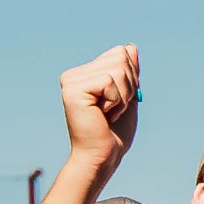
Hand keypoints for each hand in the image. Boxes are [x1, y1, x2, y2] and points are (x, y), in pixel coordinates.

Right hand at [61, 44, 141, 170]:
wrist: (103, 157)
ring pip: (118, 69)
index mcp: (86, 73)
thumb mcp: (128, 96)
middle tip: (114, 109)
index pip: (122, 52)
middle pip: (121, 57)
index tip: (120, 101)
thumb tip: (131, 47)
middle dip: (129, 86)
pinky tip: (103, 115)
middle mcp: (75, 74)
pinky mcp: (72, 88)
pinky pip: (109, 81)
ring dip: (123, 96)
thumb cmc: (115, 133)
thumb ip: (129, 72)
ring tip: (108, 113)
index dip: (132, 78)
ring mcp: (71, 80)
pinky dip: (115, 101)